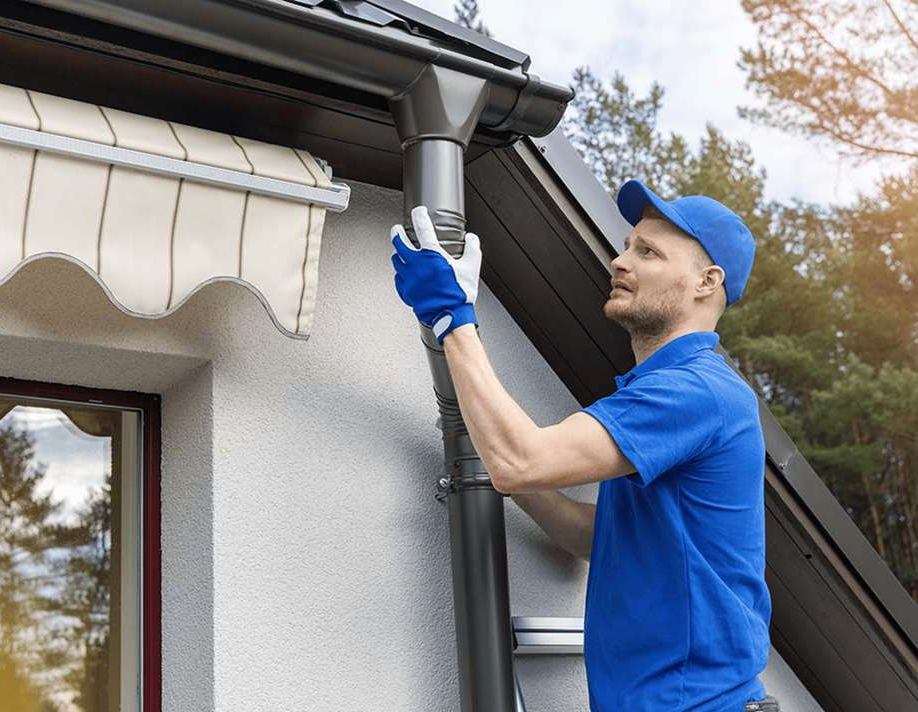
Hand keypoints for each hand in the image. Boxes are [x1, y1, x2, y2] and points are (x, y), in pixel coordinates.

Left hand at [391, 205, 481, 342]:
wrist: (449, 316)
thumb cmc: (459, 293)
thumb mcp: (472, 267)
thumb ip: (472, 249)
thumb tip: (472, 238)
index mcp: (431, 254)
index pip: (422, 227)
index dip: (419, 215)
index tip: (418, 211)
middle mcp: (416, 263)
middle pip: (398, 242)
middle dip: (397, 233)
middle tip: (397, 229)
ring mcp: (408, 277)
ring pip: (396, 260)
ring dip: (398, 253)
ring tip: (400, 252)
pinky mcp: (405, 290)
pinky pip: (398, 278)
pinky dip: (401, 273)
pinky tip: (404, 274)